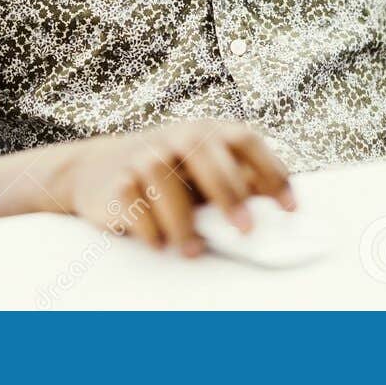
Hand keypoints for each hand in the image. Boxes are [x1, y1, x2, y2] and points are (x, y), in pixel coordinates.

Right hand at [44, 119, 295, 256]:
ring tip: (194, 251)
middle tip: (246, 230)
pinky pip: (132, 202)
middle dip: (228, 193)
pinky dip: (148, 227)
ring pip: (164, 179)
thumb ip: (240, 183)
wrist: (96, 169)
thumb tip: (282, 213)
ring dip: (182, 221)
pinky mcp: (115, 183)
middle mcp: (175, 138)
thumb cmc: (170, 176)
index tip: (289, 209)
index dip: (271, 171)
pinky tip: (159, 244)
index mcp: (207, 133)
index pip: (244, 140)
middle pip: (204, 153)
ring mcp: (143, 157)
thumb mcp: (205, 173)